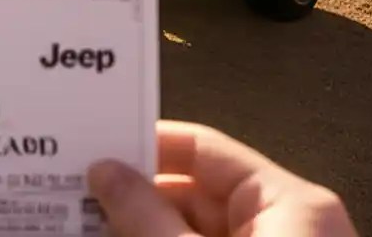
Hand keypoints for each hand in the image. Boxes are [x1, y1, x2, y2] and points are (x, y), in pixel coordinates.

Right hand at [88, 121, 356, 236]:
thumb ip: (146, 217)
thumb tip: (107, 172)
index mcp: (293, 203)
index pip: (205, 148)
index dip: (147, 144)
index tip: (98, 147)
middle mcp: (291, 224)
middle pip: (196, 192)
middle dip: (137, 195)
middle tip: (79, 193)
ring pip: (195, 228)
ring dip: (144, 226)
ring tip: (89, 220)